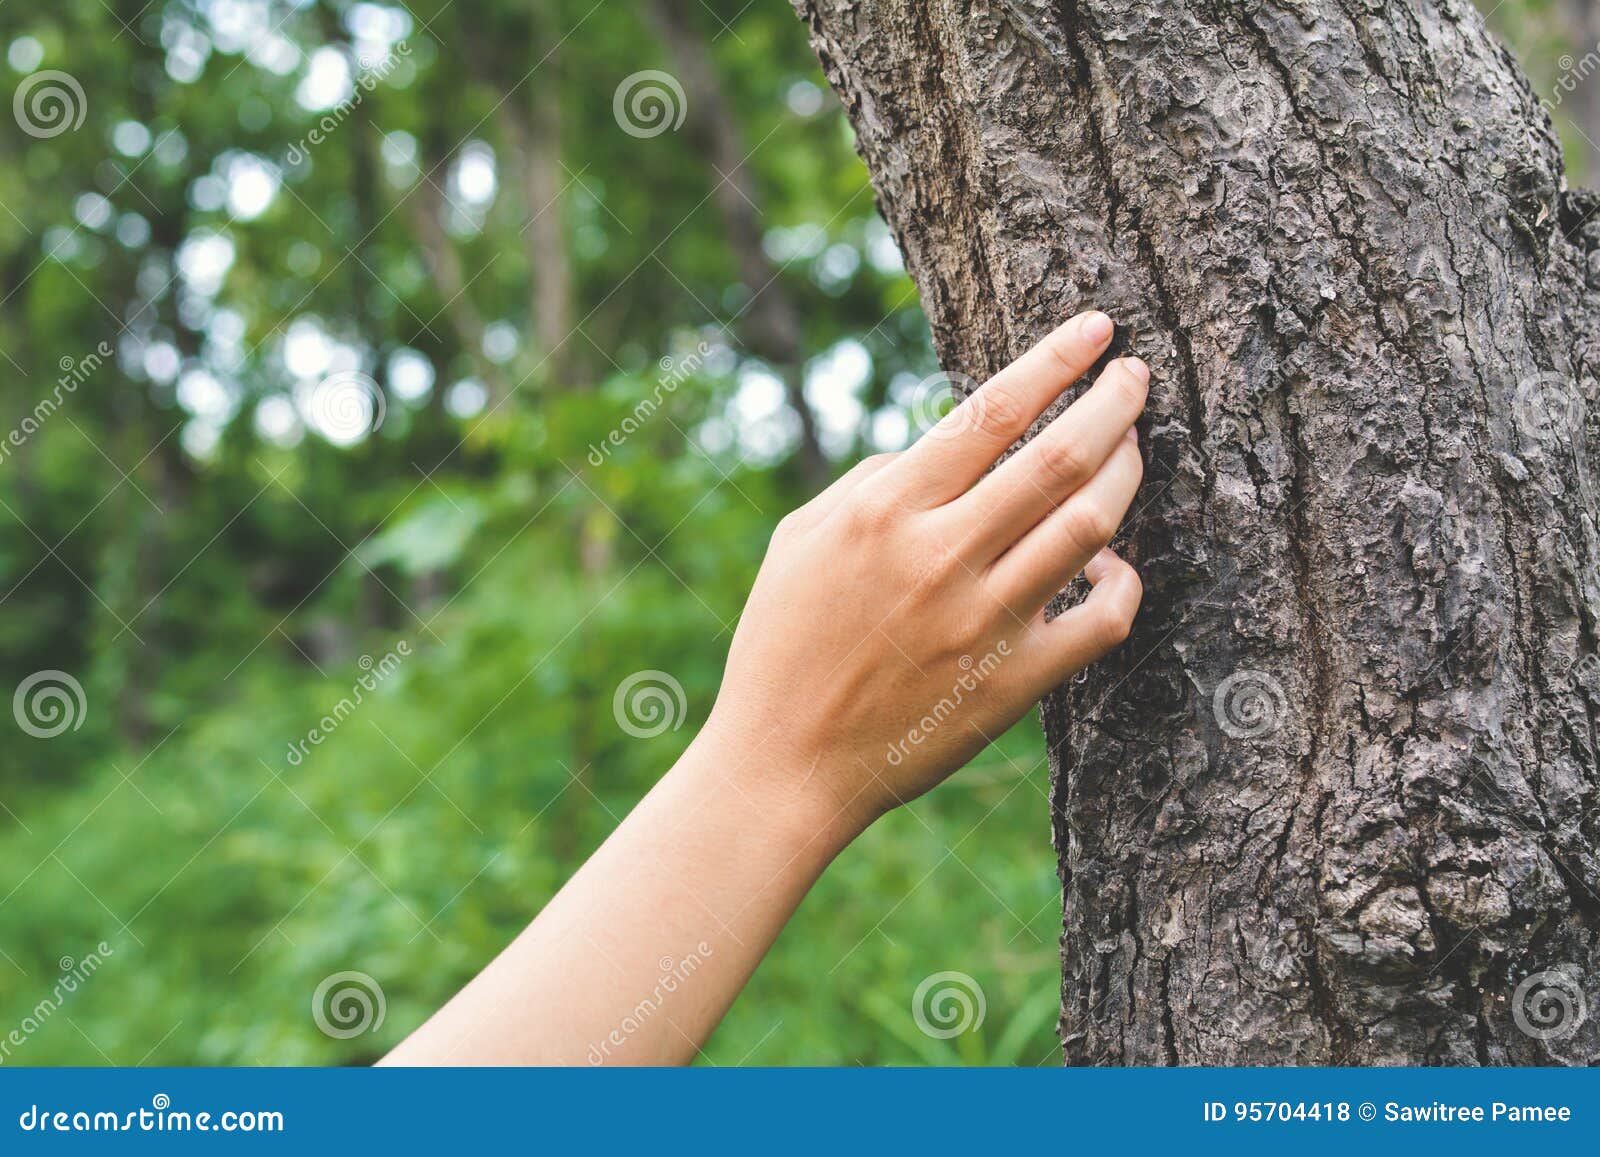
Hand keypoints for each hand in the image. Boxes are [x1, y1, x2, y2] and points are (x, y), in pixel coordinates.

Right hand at [706, 311, 1146, 834]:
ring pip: (1090, 526)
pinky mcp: (1012, 685)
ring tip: (1134, 449)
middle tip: (1138, 377)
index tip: (1097, 329)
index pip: (992, 411)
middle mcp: (940, 557)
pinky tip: (1114, 565)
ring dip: (1127, 475)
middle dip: (1115, 402)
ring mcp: (983, 623)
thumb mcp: (799, 539)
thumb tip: (941, 446)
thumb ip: (871, 478)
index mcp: (884, 511)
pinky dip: (1125, 584)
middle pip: (1060, 458)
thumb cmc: (782, 645)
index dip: (1056, 360)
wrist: (785, 766)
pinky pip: (1101, 623)